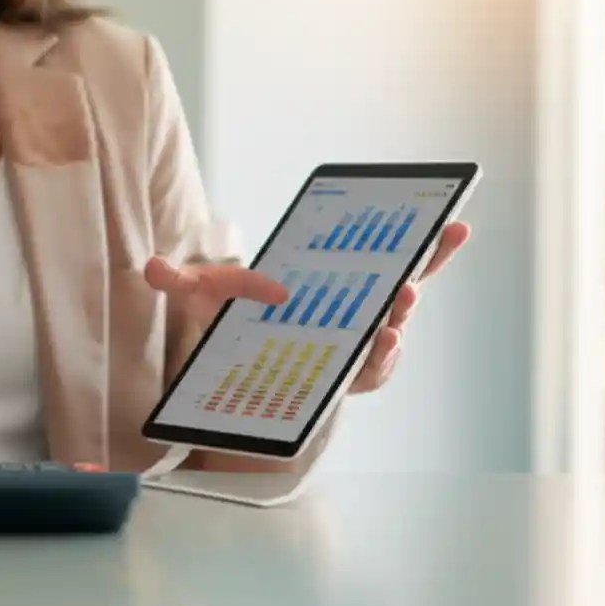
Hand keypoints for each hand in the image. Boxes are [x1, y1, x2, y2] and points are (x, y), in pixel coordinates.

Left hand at [144, 221, 470, 394]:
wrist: (226, 370)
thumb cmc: (228, 320)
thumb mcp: (202, 296)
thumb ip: (180, 281)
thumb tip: (150, 267)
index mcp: (335, 282)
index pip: (390, 258)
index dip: (429, 244)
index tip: (454, 222)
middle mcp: (350, 315)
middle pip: (401, 294)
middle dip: (420, 275)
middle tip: (420, 266)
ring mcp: (345, 350)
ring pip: (386, 338)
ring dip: (395, 326)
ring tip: (394, 314)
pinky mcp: (337, 383)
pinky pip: (368, 376)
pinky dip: (377, 363)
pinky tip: (378, 347)